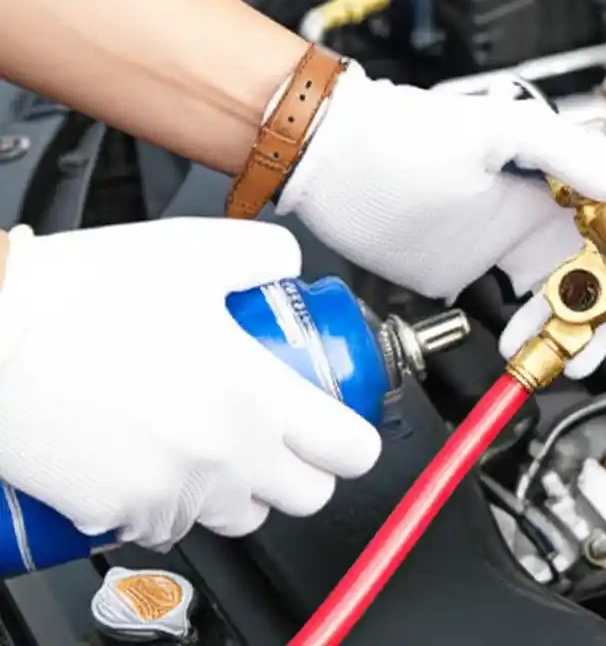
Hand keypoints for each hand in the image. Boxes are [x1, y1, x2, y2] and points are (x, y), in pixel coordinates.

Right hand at [0, 219, 380, 549]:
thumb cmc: (80, 296)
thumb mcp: (192, 251)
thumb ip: (261, 254)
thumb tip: (288, 266)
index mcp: (259, 399)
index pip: (351, 451)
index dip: (354, 441)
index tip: (341, 430)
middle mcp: (227, 458)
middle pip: (307, 498)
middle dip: (303, 469)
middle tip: (280, 436)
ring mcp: (174, 494)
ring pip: (240, 517)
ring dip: (241, 489)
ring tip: (213, 443)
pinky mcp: (119, 516)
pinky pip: (166, 526)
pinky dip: (169, 502)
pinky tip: (151, 457)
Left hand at [279, 63, 605, 378]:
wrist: (331, 164)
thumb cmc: (401, 134)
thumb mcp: (490, 131)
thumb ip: (561, 152)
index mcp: (554, 169)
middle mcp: (542, 205)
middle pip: (603, 261)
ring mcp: (513, 240)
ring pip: (569, 292)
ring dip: (577, 327)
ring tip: (566, 356)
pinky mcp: (482, 271)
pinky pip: (527, 310)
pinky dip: (536, 334)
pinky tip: (527, 347)